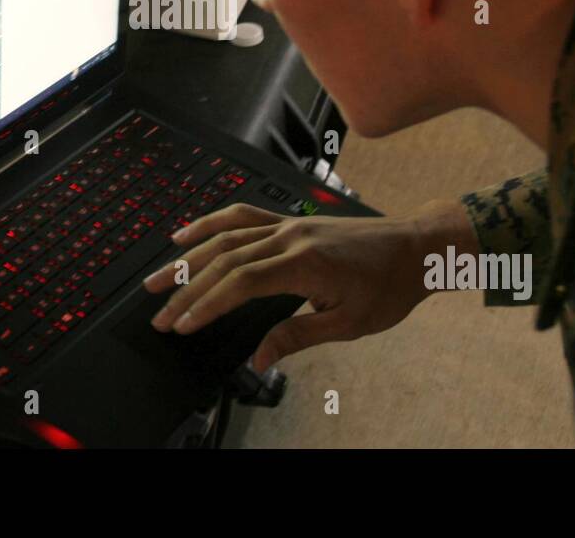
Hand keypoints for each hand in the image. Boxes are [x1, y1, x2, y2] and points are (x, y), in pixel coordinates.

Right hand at [141, 198, 477, 371]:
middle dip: (186, 288)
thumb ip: (298, 336)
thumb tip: (259, 358)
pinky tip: (187, 234)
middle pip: (224, 260)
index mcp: (304, 263)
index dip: (207, 304)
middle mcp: (290, 237)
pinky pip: (243, 216)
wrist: (417, 248)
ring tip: (157, 276)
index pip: (240, 283)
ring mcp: (288, 224)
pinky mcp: (290, 221)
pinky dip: (212, 222)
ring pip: (226, 235)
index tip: (183, 324)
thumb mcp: (348, 324)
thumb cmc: (389, 287)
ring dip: (188, 256)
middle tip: (158, 313)